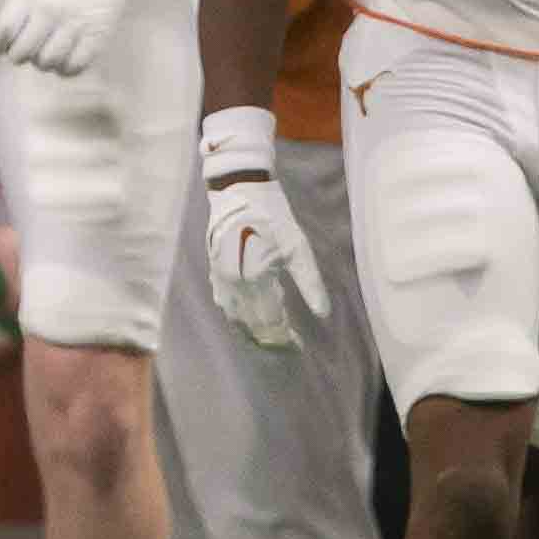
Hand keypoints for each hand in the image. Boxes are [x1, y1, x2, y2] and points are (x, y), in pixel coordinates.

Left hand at [0, 0, 139, 76]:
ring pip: (47, 61)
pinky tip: (63, 62)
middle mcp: (50, 10)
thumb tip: (1, 36)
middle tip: (22, 53)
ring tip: (43, 56)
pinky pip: (75, 65)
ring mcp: (74, 24)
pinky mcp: (97, 34)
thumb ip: (19, 2)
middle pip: (22, 51)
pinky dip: (66, 69)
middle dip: (18, 56)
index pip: (4, 29)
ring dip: (42, 62)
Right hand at [202, 175, 328, 349]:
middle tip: (288, 347)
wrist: (238, 191)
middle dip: (270, 340)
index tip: (300, 346)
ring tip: (269, 340)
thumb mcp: (298, 248)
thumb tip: (324, 314)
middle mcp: (233, 283)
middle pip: (251, 324)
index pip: (270, 321)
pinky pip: (224, 303)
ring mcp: (220, 277)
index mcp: (254, 278)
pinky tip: (247, 320)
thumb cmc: (272, 217)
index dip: (285, 338)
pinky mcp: (215, 270)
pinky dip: (236, 317)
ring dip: (251, 332)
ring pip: (234, 317)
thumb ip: (310, 284)